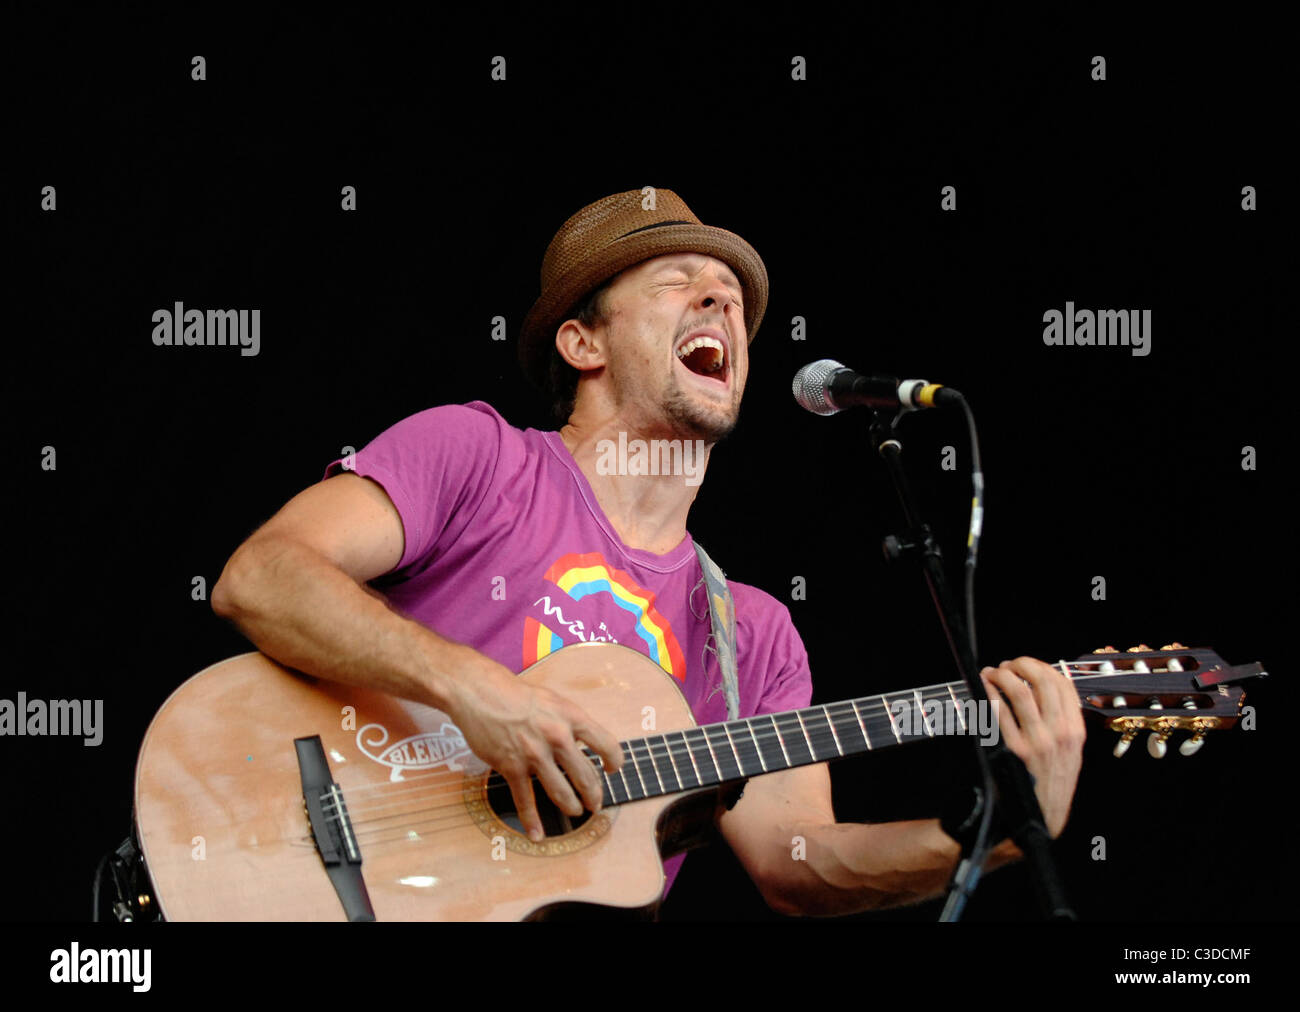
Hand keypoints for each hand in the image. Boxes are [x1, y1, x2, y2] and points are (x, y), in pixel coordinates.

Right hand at [447, 651, 623, 841]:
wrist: (480, 693)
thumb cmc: (516, 694)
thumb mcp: (553, 701)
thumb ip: (569, 722)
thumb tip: (583, 741)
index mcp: (572, 717)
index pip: (607, 744)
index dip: (614, 761)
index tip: (612, 769)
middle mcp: (557, 737)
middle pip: (586, 776)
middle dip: (594, 795)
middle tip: (596, 803)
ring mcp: (535, 754)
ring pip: (561, 792)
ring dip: (572, 806)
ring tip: (576, 811)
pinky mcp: (512, 766)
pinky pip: (525, 800)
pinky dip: (531, 821)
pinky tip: (537, 834)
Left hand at [980, 656, 1085, 837]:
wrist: (1037, 821)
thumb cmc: (1050, 785)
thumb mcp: (1070, 755)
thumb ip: (1063, 724)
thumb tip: (1042, 690)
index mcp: (1076, 732)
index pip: (1063, 685)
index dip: (1043, 667)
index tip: (1028, 665)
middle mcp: (1061, 734)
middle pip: (1042, 681)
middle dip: (1021, 665)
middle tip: (1007, 665)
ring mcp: (1038, 741)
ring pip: (1020, 691)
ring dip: (1002, 675)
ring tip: (992, 673)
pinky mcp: (1014, 750)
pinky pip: (999, 712)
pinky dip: (990, 694)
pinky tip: (984, 689)